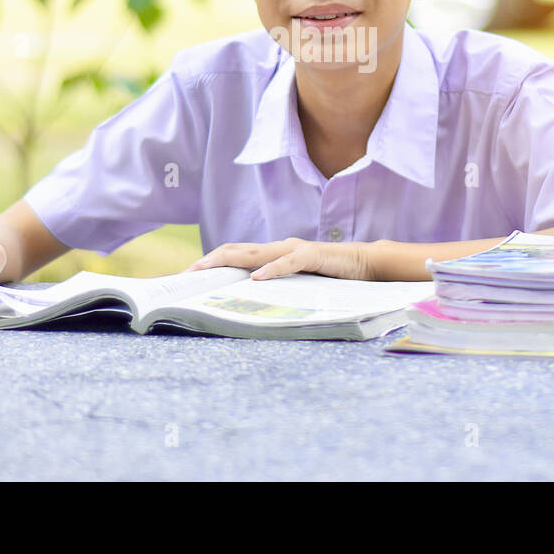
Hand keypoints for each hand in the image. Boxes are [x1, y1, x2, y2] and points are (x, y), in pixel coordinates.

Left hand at [182, 237, 375, 280]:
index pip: (235, 255)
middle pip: (237, 251)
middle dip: (210, 261)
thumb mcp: (297, 284)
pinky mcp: (313, 255)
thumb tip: (247, 305)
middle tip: (187, 274)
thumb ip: (276, 289)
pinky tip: (257, 278)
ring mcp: (294, 250)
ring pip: (256, 252)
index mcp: (273, 255)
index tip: (188, 277)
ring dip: (229, 260)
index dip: (211, 262)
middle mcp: (279, 248)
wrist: (365, 264)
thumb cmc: (331, 276)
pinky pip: (289, 262)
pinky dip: (272, 269)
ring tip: (207, 269)